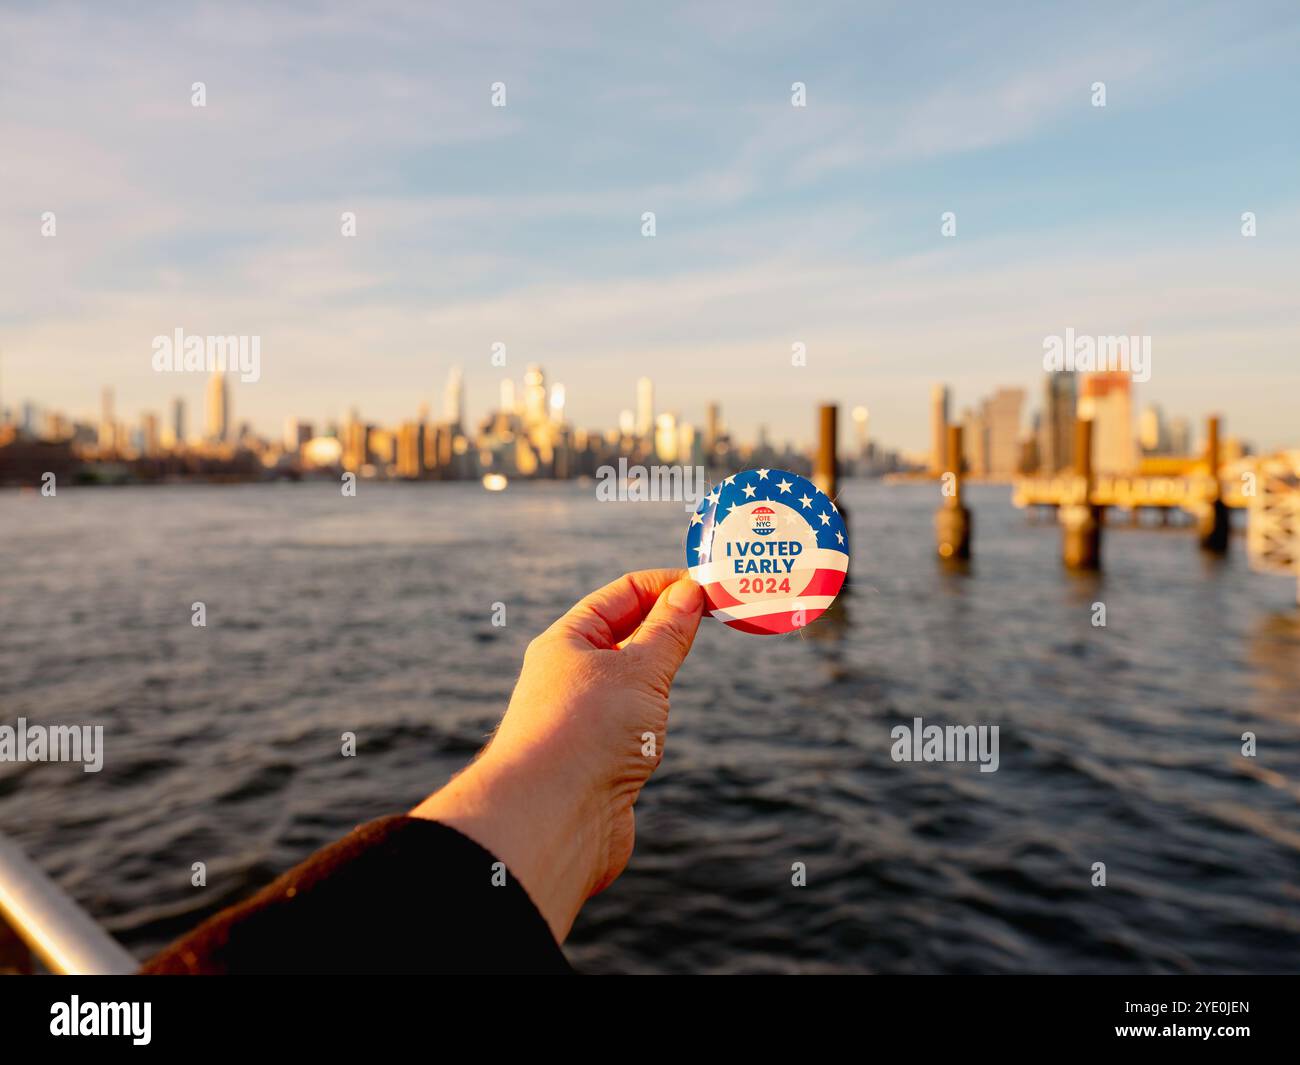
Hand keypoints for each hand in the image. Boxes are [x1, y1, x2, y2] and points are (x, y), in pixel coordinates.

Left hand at [411, 568, 703, 941]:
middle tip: (724, 615)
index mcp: (568, 642)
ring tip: (689, 666)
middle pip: (626, 636)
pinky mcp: (596, 762)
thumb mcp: (638, 670)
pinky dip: (653, 721)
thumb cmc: (586, 732)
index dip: (667, 584)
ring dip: (660, 675)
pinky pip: (631, 727)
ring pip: (630, 684)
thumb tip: (688, 592)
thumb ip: (668, 631)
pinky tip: (662, 732)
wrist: (549, 821)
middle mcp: (569, 677)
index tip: (713, 584)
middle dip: (670, 625)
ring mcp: (582, 720)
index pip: (623, 594)